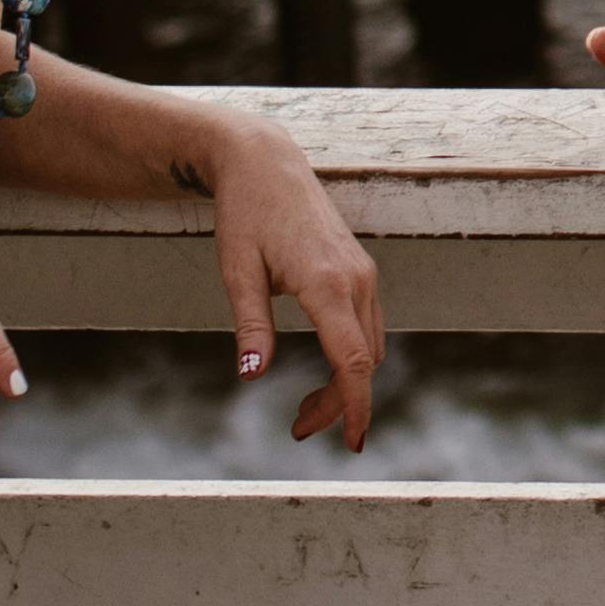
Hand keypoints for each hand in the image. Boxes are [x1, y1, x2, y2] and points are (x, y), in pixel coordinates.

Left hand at [194, 112, 386, 451]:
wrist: (265, 162)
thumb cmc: (245, 214)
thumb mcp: (236, 271)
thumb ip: (250, 325)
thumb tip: (251, 377)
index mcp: (326, 284)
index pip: (351, 361)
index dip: (353, 407)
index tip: (351, 443)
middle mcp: (356, 280)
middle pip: (362, 362)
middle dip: (339, 402)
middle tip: (298, 428)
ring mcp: (362, 274)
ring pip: (368, 346)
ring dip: (344, 382)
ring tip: (304, 409)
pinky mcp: (358, 270)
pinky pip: (366, 327)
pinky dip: (350, 358)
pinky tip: (324, 368)